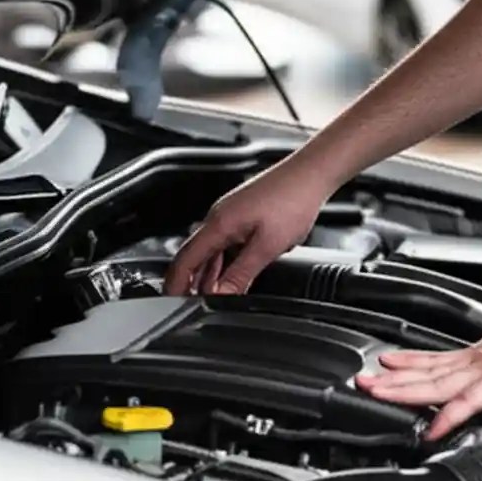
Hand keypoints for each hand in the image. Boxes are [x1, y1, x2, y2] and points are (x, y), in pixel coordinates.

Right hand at [164, 161, 331, 295]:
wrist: (311, 174)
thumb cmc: (293, 200)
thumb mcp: (267, 246)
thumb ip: (241, 273)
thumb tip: (221, 294)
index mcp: (219, 223)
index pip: (185, 259)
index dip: (175, 283)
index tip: (170, 301)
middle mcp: (220, 217)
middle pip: (196, 256)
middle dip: (191, 282)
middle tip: (191, 305)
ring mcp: (231, 215)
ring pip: (212, 250)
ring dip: (210, 274)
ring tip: (212, 296)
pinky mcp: (243, 214)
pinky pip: (226, 243)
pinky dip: (225, 262)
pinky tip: (234, 274)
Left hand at [357, 293, 481, 439]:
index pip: (438, 362)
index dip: (409, 366)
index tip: (383, 368)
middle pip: (428, 372)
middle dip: (393, 379)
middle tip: (361, 381)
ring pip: (439, 382)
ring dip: (405, 389)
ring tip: (376, 391)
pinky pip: (472, 399)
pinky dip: (449, 414)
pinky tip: (432, 425)